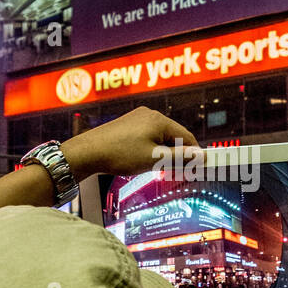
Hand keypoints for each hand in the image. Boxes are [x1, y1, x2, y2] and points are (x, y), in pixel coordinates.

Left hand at [62, 107, 200, 181]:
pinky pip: (148, 136)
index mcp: (159, 120)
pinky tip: (146, 161)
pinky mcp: (128, 124)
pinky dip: (152, 149)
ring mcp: (137, 118)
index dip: (194, 154)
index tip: (199, 167)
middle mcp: (149, 115)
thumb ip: (180, 157)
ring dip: (164, 153)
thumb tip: (200, 156)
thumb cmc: (119, 154)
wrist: (87, 152)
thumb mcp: (154, 159)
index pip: (187, 137)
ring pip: (160, 137)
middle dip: (178, 154)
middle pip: (174, 136)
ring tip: (160, 170)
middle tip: (179, 173)